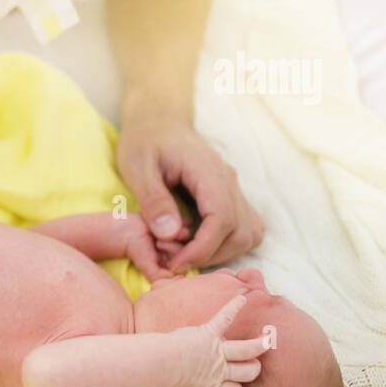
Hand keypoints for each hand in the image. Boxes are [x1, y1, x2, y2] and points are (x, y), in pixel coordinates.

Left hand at [116, 118, 263, 272]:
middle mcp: (228, 180)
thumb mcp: (137, 167)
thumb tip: (170, 234)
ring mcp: (233, 189)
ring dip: (220, 253)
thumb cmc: (145, 142)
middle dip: (210, 255)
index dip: (202, 248)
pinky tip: (194, 244)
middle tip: (173, 259)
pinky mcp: (231, 198)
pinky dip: (224, 245)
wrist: (158, 123)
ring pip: (248, 234)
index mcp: (207, 170)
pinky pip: (243, 229)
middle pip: (241, 232)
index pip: (222, 218)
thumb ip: (153, 199)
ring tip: (183, 253)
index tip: (176, 263)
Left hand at [163, 295, 269, 386]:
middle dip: (254, 368)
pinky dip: (233, 307)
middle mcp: (219, 370)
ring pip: (247, 349)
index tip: (236, 384)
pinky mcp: (209, 333)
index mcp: (211, 386)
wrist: (160, 363)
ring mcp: (216, 351)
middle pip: (249, 372)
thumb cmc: (161, 376)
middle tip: (257, 363)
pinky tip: (242, 299)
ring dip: (259, 344)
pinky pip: (225, 319)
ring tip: (268, 339)